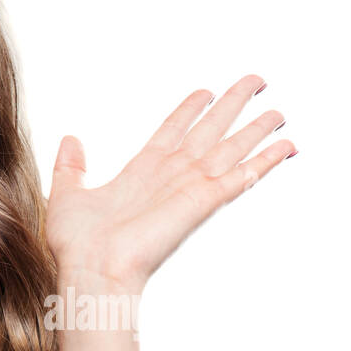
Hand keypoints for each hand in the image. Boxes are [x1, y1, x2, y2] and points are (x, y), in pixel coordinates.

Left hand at [44, 73, 295, 292]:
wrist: (90, 269)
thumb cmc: (77, 244)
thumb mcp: (67, 193)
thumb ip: (71, 166)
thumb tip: (70, 140)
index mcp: (141, 171)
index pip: (172, 131)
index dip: (190, 110)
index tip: (206, 91)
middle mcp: (170, 176)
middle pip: (209, 132)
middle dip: (233, 106)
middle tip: (256, 81)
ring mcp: (188, 188)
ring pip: (229, 150)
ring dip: (255, 131)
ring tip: (278, 112)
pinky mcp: (201, 203)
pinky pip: (238, 178)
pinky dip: (263, 163)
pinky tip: (284, 148)